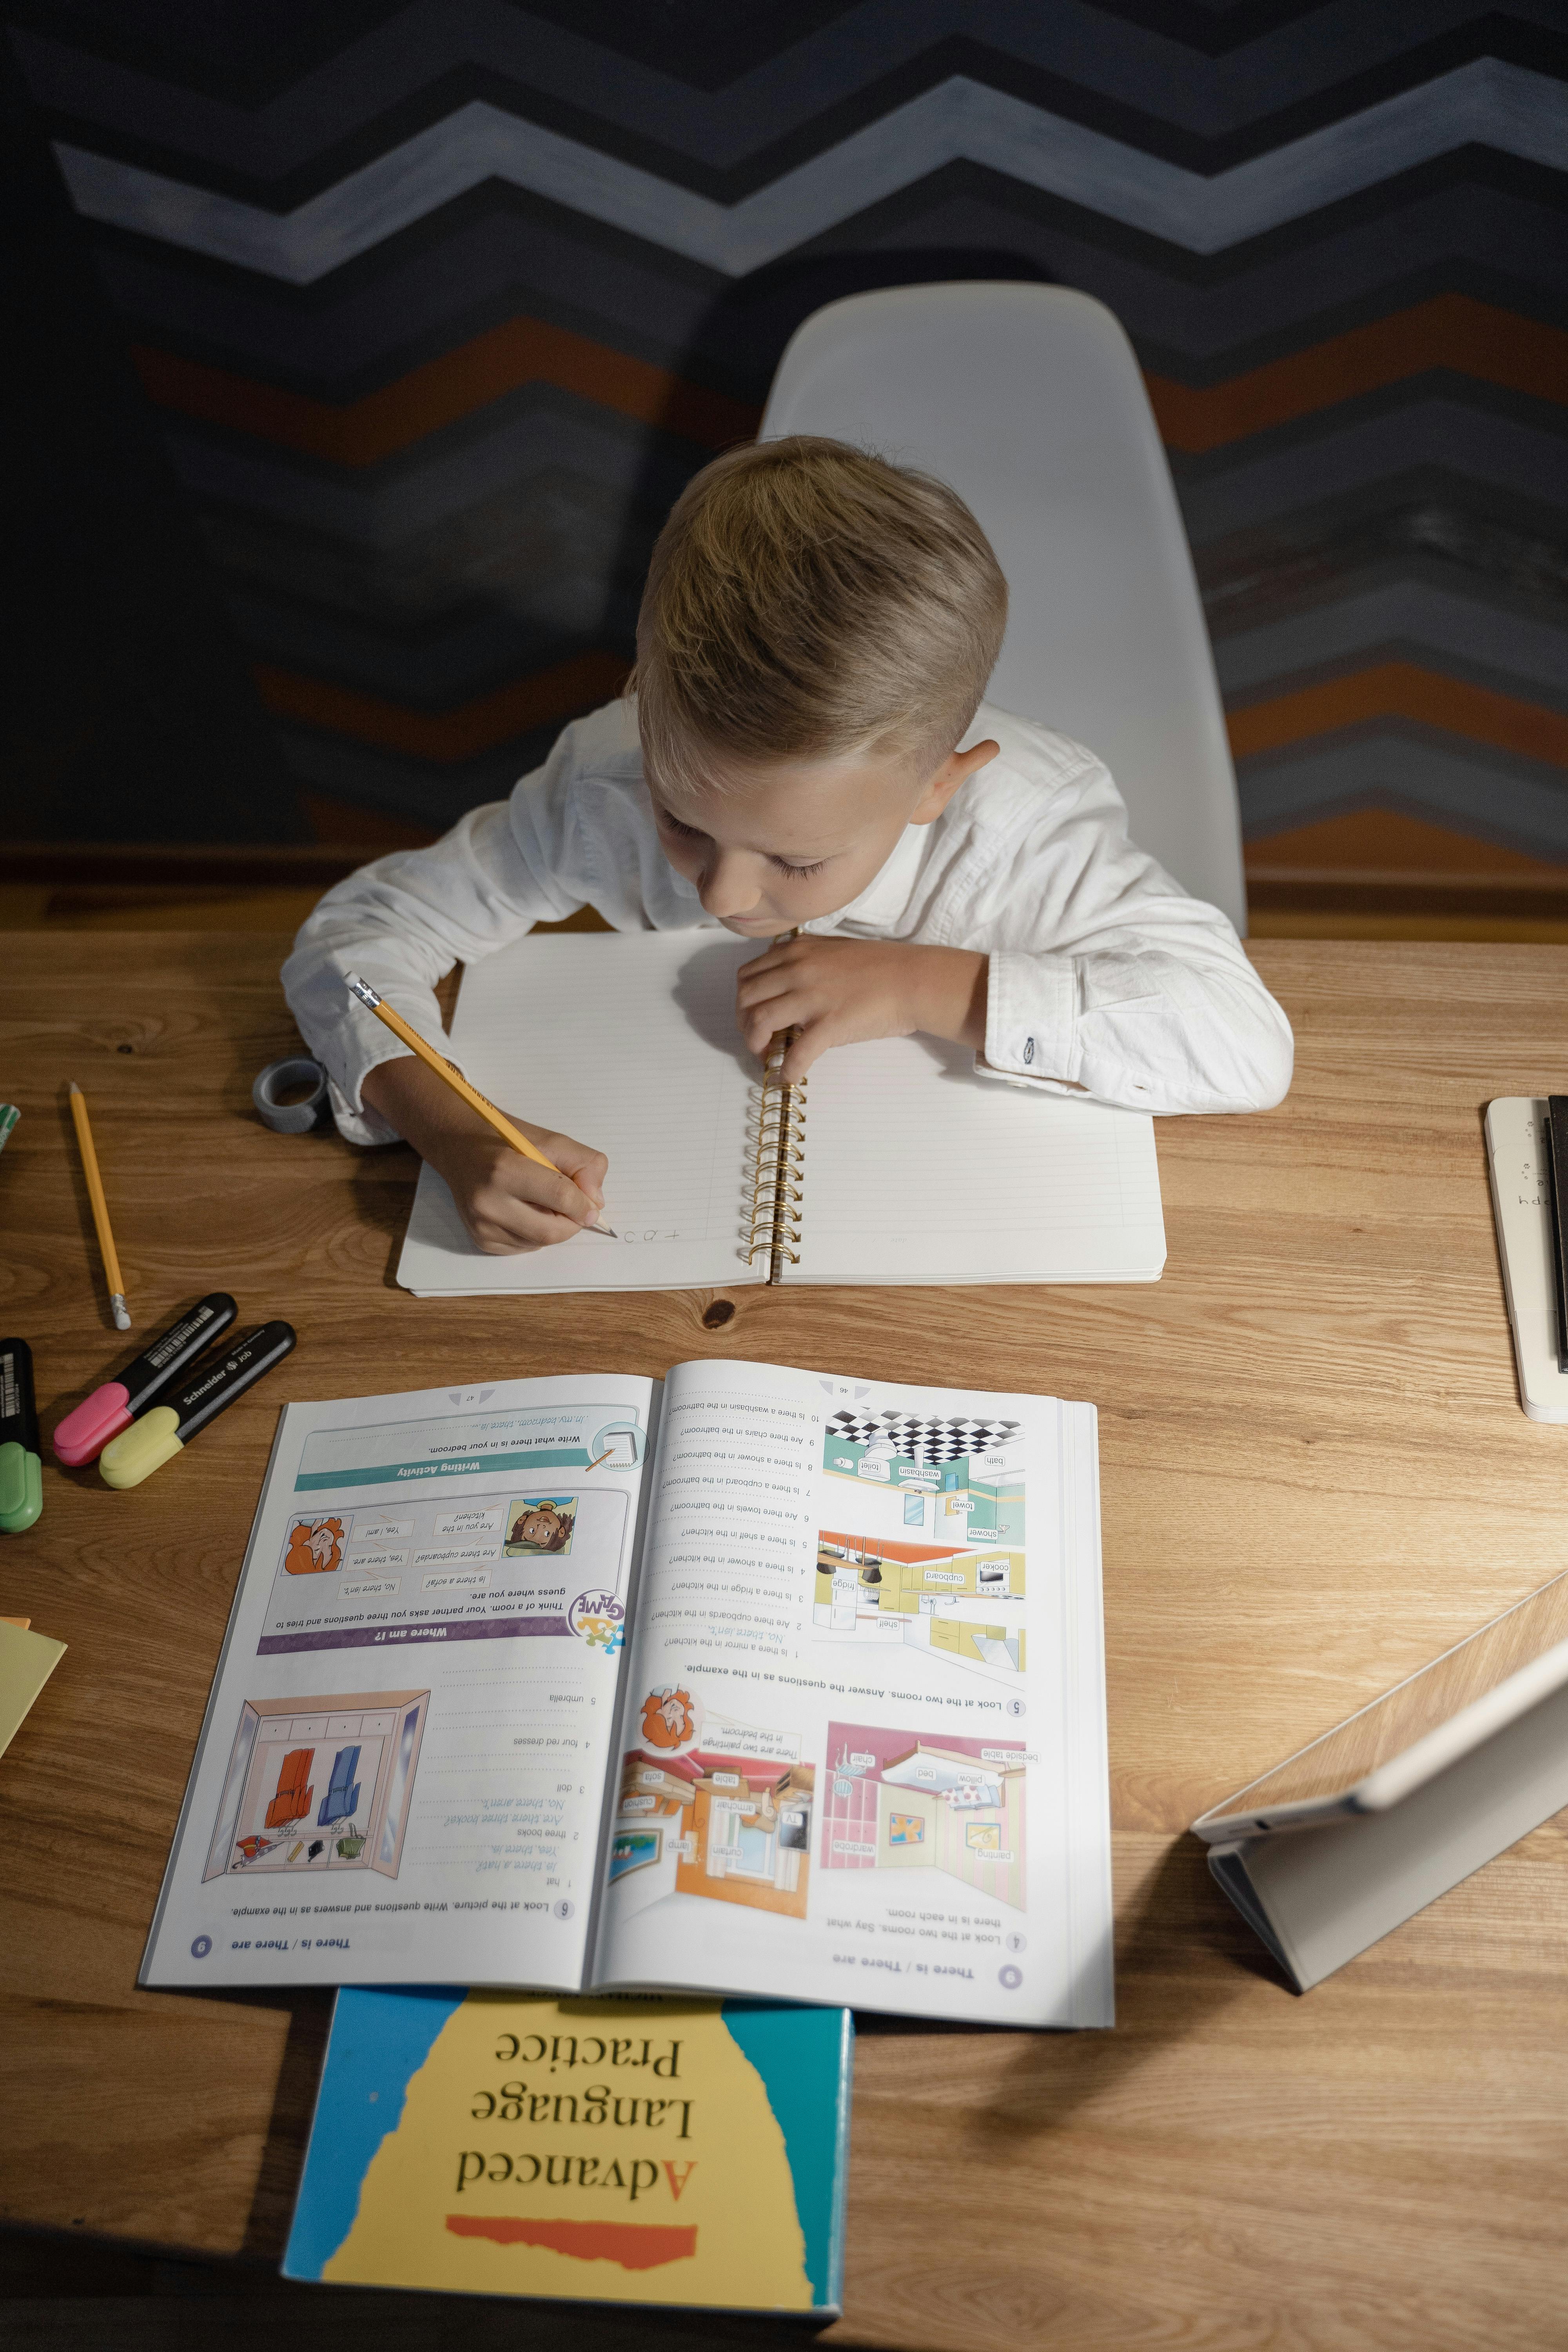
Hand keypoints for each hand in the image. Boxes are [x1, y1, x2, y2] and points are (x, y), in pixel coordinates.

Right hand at [361, 1056, 607, 1253]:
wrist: (460, 1147)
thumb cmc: (507, 1141)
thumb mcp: (551, 1140)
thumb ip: (584, 1165)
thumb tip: (595, 1202)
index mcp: (505, 1170)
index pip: (561, 1199)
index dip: (584, 1205)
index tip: (592, 1204)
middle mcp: (488, 1202)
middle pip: (552, 1231)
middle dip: (571, 1222)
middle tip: (573, 1207)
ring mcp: (481, 1225)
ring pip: (540, 1243)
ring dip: (553, 1228)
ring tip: (543, 1202)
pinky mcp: (480, 1240)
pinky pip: (525, 1248)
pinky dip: (535, 1235)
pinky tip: (525, 1212)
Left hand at [734, 935, 987, 1081]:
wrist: (913, 978)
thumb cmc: (880, 966)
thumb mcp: (832, 949)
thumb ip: (803, 960)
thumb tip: (784, 981)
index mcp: (796, 951)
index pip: (747, 976)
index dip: (742, 1002)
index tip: (751, 1017)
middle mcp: (797, 970)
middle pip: (745, 999)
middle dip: (743, 1024)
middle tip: (756, 1040)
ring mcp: (812, 997)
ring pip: (760, 1022)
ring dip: (755, 1045)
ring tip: (766, 1057)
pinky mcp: (830, 1024)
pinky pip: (796, 1053)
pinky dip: (786, 1070)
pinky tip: (789, 1078)